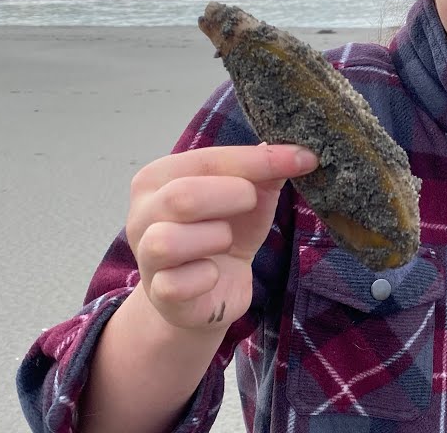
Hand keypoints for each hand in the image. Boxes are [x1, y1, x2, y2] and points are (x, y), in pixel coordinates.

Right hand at [125, 143, 316, 330]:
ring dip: (216, 238)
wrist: (208, 292)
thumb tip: (294, 152)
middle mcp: (143, 213)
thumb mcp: (249, 200)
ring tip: (226, 241)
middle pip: (183, 196)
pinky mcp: (159, 293)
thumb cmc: (222, 235)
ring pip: (170, 240)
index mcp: (159, 178)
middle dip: (233, 197)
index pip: (207, 160)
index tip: (303, 158)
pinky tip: (214, 274)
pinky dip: (207, 278)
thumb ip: (265, 175)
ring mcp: (146, 255)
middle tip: (251, 203)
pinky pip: (178, 284)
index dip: (258, 160)